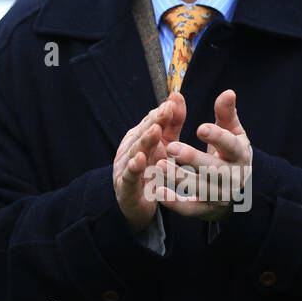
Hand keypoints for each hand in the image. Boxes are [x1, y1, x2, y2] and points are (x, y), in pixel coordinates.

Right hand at [113, 92, 186, 232]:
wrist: (137, 205)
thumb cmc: (151, 171)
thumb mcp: (165, 146)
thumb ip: (171, 123)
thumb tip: (176, 95)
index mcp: (139, 139)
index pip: (149, 123)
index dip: (160, 114)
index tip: (171, 104)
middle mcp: (130, 151)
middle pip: (141, 135)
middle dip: (153, 122)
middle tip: (165, 112)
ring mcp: (125, 168)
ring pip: (135, 152)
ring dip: (144, 141)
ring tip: (155, 131)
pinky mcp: (125, 188)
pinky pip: (129, 176)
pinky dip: (133, 168)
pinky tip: (140, 160)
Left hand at [157, 89, 252, 220]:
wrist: (235, 189)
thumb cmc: (229, 153)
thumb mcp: (232, 133)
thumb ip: (226, 114)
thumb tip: (228, 92)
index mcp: (240, 155)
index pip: (232, 146)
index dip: (217, 137)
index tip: (200, 128)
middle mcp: (233, 177)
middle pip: (215, 170)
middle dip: (193, 159)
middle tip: (172, 147)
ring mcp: (220, 196)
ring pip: (200, 188)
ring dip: (179, 178)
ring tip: (159, 165)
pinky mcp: (206, 210)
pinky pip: (190, 208)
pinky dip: (174, 203)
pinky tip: (158, 191)